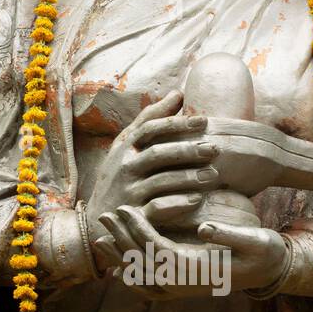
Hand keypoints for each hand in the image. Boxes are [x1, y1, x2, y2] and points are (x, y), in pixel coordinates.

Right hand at [86, 91, 220, 271]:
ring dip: (187, 177)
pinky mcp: (134, 215)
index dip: (177, 123)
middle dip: (187, 150)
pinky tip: (196, 200)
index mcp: (124, 147)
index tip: (204, 121)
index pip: (150, 128)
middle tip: (214, 148)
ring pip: (159, 181)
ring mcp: (128, 192)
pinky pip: (156, 208)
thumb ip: (150, 119)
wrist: (98, 218)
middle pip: (157, 154)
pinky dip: (176, 204)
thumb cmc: (118, 176)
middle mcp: (124, 168)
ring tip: (213, 175)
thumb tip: (178, 93)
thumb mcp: (126, 145)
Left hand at [94, 206, 288, 298]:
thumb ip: (231, 235)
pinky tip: (119, 264)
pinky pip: (148, 285)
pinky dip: (131, 274)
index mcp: (197, 269)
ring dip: (120, 257)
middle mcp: (184, 283)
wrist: (270, 271)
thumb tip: (206, 228)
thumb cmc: (263, 251)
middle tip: (104, 214)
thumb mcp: (256, 240)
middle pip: (142, 262)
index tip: (124, 208)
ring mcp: (181, 288)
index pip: (156, 248)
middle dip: (121, 238)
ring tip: (102, 237)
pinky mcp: (181, 287)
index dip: (137, 228)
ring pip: (141, 276)